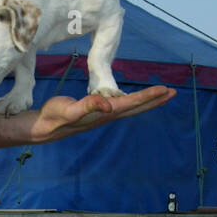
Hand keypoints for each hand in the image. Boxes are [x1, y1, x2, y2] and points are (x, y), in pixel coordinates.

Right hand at [31, 86, 175, 143]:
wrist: (44, 127)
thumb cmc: (55, 117)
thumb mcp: (69, 110)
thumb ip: (88, 106)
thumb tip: (108, 106)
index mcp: (105, 114)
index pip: (133, 104)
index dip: (149, 96)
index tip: (165, 89)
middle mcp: (108, 116)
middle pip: (137, 107)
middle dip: (155, 100)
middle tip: (172, 93)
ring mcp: (103, 115)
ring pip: (131, 108)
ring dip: (146, 101)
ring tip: (159, 95)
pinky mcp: (96, 112)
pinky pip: (120, 106)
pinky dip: (132, 101)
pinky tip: (132, 99)